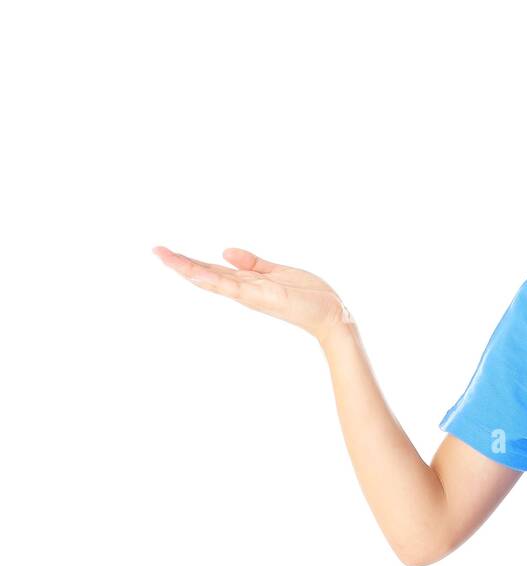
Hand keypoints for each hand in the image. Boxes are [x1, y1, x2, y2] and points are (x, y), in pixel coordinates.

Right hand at [152, 245, 351, 344]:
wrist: (331, 314)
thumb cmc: (310, 296)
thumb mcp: (278, 271)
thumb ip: (253, 263)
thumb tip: (226, 251)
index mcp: (248, 283)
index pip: (212, 270)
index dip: (190, 261)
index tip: (167, 251)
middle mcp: (245, 290)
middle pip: (206, 275)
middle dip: (181, 264)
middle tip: (155, 250)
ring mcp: (251, 295)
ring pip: (213, 281)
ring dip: (189, 269)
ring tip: (165, 257)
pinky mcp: (262, 297)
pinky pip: (233, 287)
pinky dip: (214, 280)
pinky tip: (196, 272)